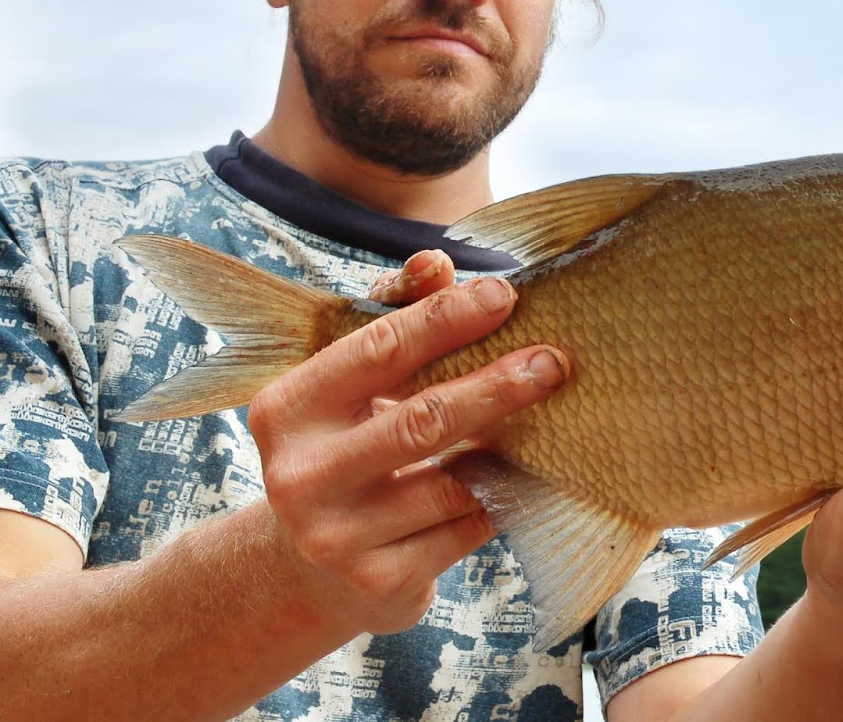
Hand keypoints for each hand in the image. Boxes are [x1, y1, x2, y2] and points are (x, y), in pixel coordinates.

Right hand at [247, 250, 565, 635]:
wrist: (309, 569)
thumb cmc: (345, 446)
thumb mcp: (351, 385)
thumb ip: (393, 317)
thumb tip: (436, 263)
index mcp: (287, 409)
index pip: (376, 350)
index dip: (445, 320)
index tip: (505, 295)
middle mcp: (302, 475)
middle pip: (422, 420)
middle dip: (497, 387)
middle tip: (553, 361)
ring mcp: (338, 536)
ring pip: (454, 481)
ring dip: (505, 450)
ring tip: (540, 420)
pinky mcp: (381, 581)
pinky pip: (469, 528)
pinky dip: (501, 498)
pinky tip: (514, 479)